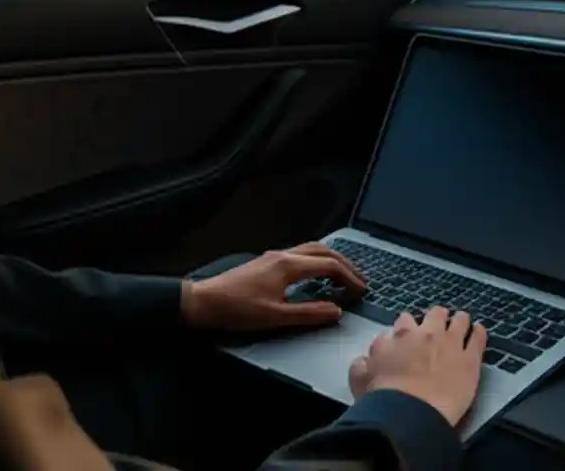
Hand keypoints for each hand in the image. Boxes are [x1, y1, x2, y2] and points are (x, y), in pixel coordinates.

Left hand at [181, 243, 365, 330]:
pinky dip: (318, 260)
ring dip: (332, 259)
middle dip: (346, 265)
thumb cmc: (237, 310)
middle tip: (360, 280)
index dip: (349, 278)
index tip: (361, 291)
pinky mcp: (267, 261)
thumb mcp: (276, 317)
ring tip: (344, 274)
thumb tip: (336, 311)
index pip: (329, 266)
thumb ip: (309, 313)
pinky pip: (301, 253)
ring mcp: (275, 256)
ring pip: (312, 249)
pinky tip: (317, 273)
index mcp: (289, 265)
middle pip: (324, 252)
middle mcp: (284, 255)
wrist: (203, 302)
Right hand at [348, 306, 486, 426]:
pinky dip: (479, 332)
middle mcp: (427, 334)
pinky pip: (478, 337)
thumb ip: (362, 363)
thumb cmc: (383, 399)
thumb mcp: (360, 379)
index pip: (404, 322)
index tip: (409, 334)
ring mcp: (451, 343)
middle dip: (435, 317)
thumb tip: (365, 358)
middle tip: (436, 325)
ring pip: (459, 320)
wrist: (410, 413)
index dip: (407, 327)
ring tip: (461, 321)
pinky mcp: (470, 359)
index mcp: (400, 336)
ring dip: (459, 320)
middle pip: (434, 314)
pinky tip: (479, 330)